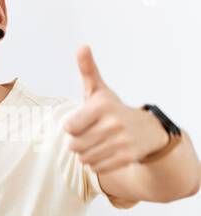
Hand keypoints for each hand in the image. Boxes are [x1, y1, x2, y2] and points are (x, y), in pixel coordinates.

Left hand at [64, 46, 168, 173]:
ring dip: (87, 154)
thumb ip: (88, 71)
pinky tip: (109, 152)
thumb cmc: (113, 110)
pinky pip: (95, 168)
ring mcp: (122, 142)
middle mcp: (113, 123)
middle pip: (73, 145)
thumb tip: (82, 47)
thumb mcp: (100, 91)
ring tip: (101, 143)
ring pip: (83, 158)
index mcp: (102, 106)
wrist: (148, 130)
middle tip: (94, 133)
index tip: (87, 121)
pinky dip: (98, 163)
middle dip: (80, 142)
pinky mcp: (126, 158)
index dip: (74, 127)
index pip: (68, 128)